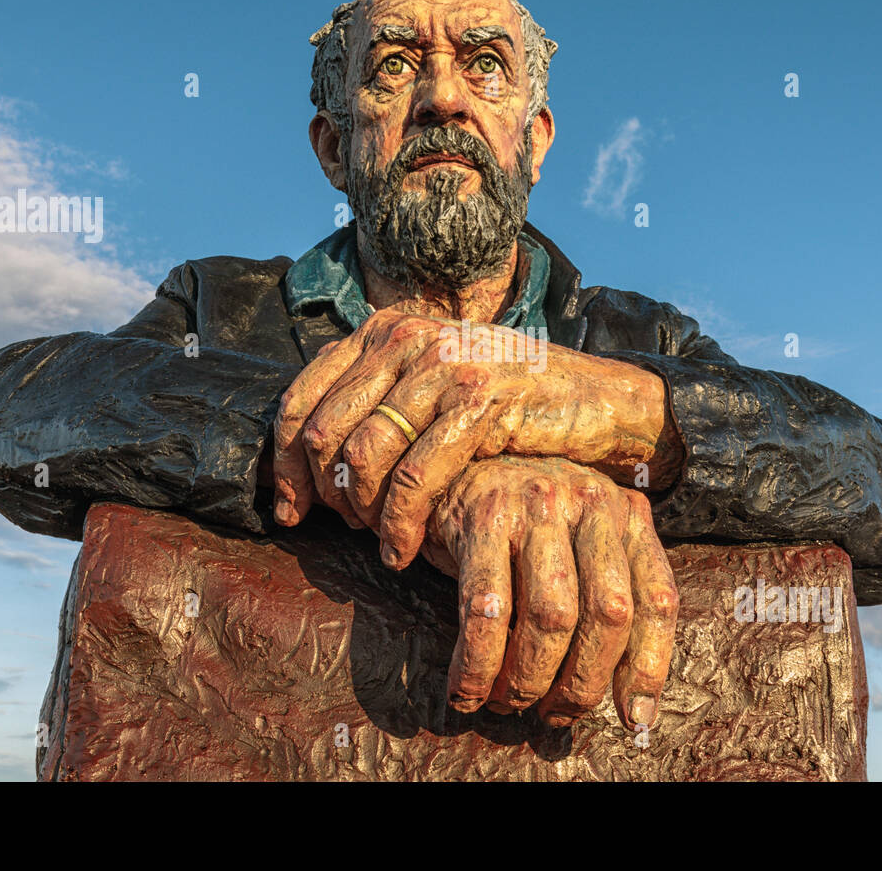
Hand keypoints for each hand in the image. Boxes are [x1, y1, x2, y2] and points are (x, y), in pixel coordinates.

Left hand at [271, 309, 681, 561]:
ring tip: (383, 542)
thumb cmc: (510, 405)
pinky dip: (401, 524)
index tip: (291, 512)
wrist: (599, 401)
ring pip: (362, 455)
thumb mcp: (435, 387)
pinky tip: (407, 550)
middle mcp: (406, 338)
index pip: (300, 398)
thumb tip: (308, 459)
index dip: (282, 464)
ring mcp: (443, 363)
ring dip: (363, 514)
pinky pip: (413, 476)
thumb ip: (379, 403)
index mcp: (383, 331)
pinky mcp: (479, 398)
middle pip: (321, 430)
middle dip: (325, 494)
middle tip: (347, 532)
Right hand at [421, 455, 678, 730]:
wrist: (451, 462)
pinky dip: (476, 663)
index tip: (632, 718)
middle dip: (582, 681)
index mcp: (627, 514)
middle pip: (608, 613)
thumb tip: (632, 705)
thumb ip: (608, 597)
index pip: (658, 599)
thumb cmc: (523, 521)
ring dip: (529, 678)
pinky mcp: (482, 516)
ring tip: (509, 703)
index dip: (650, 667)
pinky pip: (486, 609)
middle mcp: (590, 503)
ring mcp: (537, 505)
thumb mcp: (579, 543)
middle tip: (554, 713)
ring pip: (552, 616)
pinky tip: (466, 689)